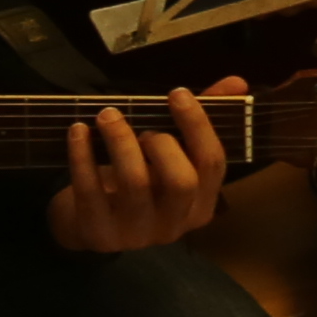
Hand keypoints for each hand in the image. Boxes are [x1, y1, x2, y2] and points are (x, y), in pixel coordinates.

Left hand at [50, 77, 235, 251]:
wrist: (89, 225)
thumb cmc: (139, 182)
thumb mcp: (171, 155)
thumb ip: (199, 122)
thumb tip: (237, 82)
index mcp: (201, 205)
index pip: (213, 164)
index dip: (198, 125)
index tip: (177, 93)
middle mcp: (174, 225)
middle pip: (181, 181)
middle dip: (162, 143)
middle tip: (142, 126)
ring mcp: (136, 234)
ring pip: (135, 184)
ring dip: (120, 141)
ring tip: (106, 115)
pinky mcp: (98, 234)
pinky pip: (90, 191)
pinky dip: (83, 156)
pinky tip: (78, 131)